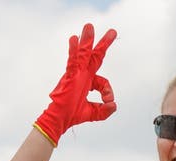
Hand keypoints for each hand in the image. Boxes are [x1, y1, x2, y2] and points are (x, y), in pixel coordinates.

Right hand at [34, 24, 116, 146]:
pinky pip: (72, 61)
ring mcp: (76, 74)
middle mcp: (83, 74)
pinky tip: (74, 39)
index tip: (108, 100)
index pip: (103, 81)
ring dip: (87, 40)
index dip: (107, 91)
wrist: (61, 119)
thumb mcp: (94, 113)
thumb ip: (105, 110)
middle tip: (113, 32)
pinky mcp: (69, 76)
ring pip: (83, 54)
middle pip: (95, 56)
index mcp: (89, 82)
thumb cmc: (74, 114)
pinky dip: (73, 51)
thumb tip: (114, 104)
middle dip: (104, 44)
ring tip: (89, 27)